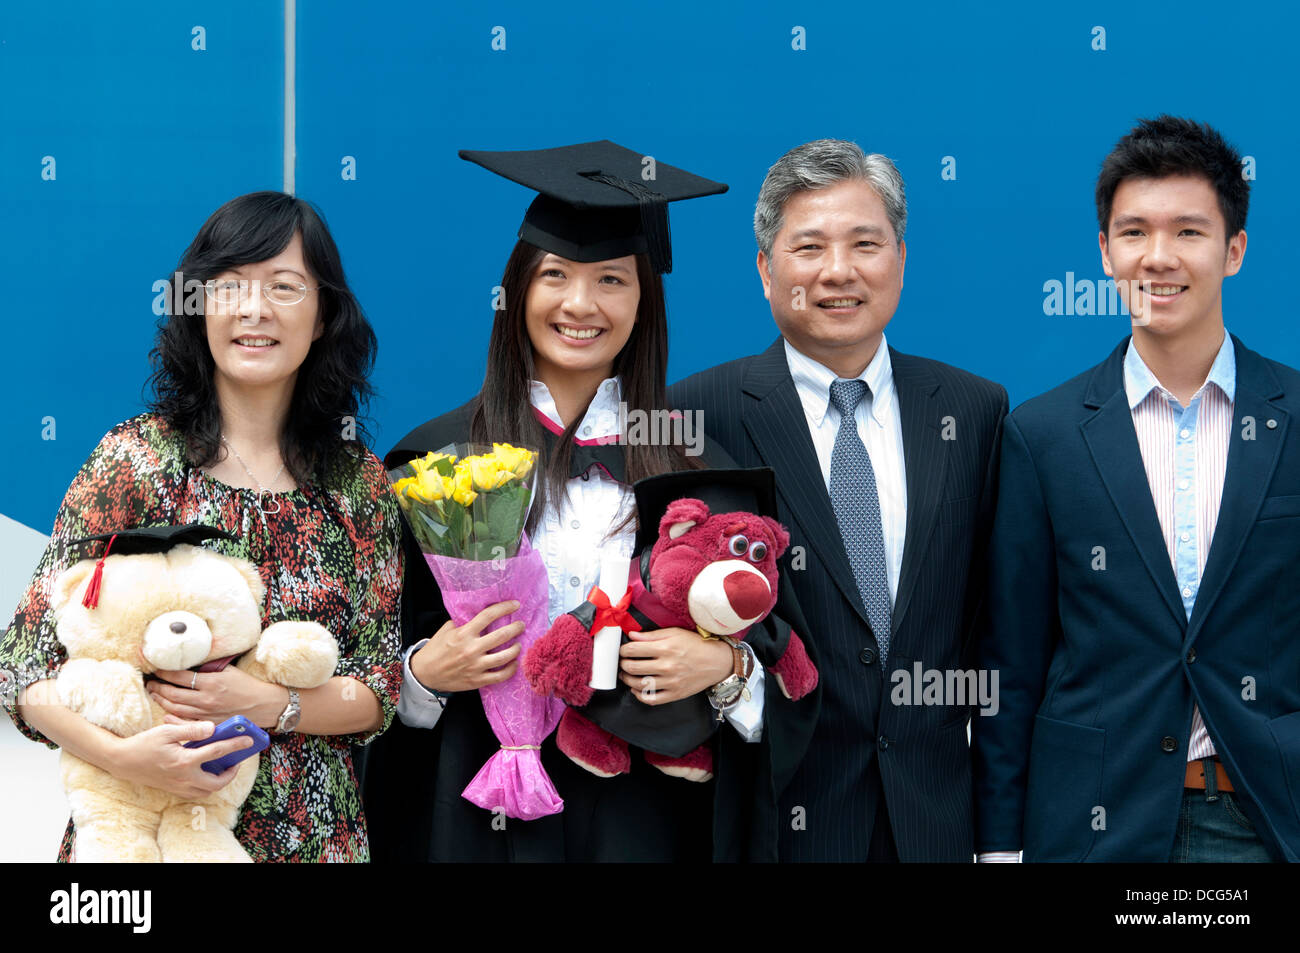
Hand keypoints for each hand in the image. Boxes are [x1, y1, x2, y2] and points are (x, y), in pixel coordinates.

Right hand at [110, 717, 254, 797]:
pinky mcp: (173, 789)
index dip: (235, 745)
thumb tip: (213, 728)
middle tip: (236, 761)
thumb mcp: (167, 731)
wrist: (122, 761)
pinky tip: (205, 771)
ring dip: (218, 781)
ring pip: (207, 791)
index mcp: (184, 761)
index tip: (248, 740)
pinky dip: (205, 785)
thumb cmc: (144, 743)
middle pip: (217, 782)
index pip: (217, 752)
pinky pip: (196, 792)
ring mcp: (178, 786)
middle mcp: (184, 778)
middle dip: (231, 773)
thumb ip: (191, 730)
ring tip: (223, 767)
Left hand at [149, 666, 286, 728]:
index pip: (179, 676)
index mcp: (211, 682)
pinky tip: (165, 714)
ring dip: (162, 701)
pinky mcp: (209, 724)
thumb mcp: (230, 670)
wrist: (264, 705)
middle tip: (150, 682)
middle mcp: (206, 699)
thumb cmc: (248, 685)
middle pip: (173, 694)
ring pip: (175, 709)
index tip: (157, 668)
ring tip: (155, 694)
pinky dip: (172, 719)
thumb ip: (210, 667)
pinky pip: (185, 723)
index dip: (165, 672)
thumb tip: (191, 662)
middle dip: (158, 687)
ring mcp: (206, 714)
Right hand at [411, 600, 523, 692]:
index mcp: (463, 634)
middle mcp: (471, 650)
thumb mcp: (446, 630)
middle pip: (501, 636)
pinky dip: (511, 669)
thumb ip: (463, 622)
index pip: (488, 616)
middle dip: (516, 628)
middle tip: (521, 625)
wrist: (424, 674)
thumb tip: (481, 614)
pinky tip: (514, 663)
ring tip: (518, 644)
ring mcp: (475, 667)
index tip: (515, 604)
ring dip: (516, 649)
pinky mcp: (477, 681)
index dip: (504, 608)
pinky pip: (500, 676)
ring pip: (505, 657)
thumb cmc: (436, 649)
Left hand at [618, 628, 733, 705]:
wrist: (717, 662)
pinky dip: (639, 695)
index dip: (623, 650)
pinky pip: (651, 699)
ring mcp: (671, 682)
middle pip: (633, 667)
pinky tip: (637, 689)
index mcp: (665, 647)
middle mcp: (667, 665)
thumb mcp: (675, 633)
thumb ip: (652, 635)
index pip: (633, 650)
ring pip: (639, 684)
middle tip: (623, 662)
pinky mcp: (675, 694)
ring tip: (626, 675)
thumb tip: (632, 636)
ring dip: (627, 679)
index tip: (623, 650)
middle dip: (623, 664)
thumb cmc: (696, 645)